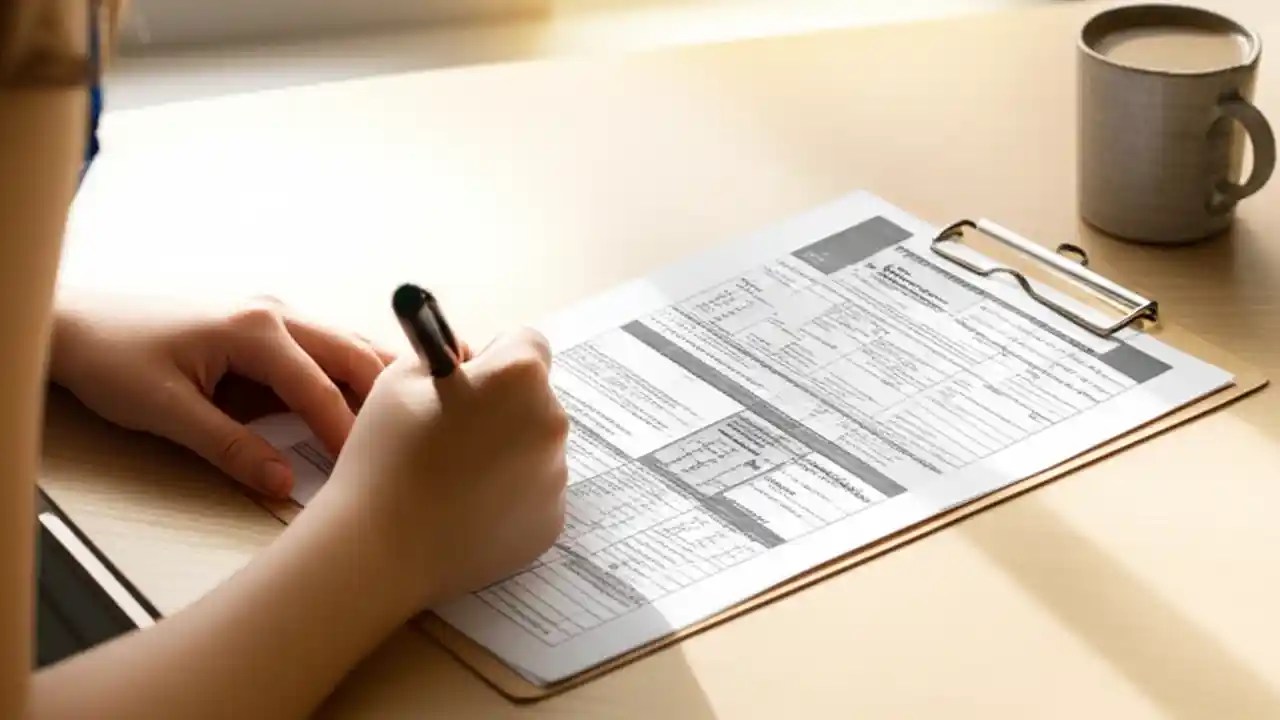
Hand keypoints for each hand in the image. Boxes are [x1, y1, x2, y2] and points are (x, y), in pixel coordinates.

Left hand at [50, 292, 393, 497]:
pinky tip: (370, 399)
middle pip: (353, 354)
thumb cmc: (114, 359)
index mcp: (254, 330)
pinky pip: (326, 348)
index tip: (371, 468)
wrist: (77, 323)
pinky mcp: (267, 326)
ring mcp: (273, 314)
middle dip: (389, 394)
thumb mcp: (167, 412)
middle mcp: (274, 313)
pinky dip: (354, 372)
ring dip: (378, 378)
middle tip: (420, 435)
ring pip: (347, 345)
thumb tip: (282, 482)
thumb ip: (230, 448)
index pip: (319, 387)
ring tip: (414, 415)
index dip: (347, 430)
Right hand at [317, 327, 568, 610]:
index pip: (527, 343)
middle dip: (502, 406)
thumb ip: (447, 355)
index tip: (466, 381)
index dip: (493, 357)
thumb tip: (472, 362)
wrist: (383, 549)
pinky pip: (533, 493)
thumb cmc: (387, 455)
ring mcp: (556, 477)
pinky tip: (465, 509)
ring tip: (452, 479)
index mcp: (521, 377)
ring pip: (534, 448)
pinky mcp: (551, 522)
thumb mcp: (401, 378)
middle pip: (535, 398)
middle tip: (452, 435)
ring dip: (505, 452)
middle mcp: (552, 422)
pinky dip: (508, 496)